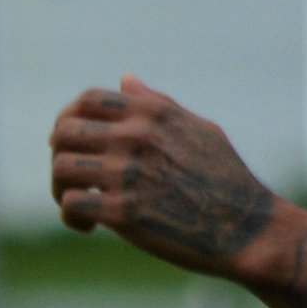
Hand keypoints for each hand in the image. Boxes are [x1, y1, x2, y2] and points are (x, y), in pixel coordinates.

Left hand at [49, 74, 279, 277]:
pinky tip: (88, 225)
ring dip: (60, 188)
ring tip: (79, 202)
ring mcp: (127, 174)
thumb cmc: (225, 179)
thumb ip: (156, 103)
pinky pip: (71, 203)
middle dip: (59, 153)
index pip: (88, 99)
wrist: (247, 230)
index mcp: (152, 115)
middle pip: (64, 131)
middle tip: (73, 175)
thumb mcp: (198, 129)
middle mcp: (136, 138)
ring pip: (60, 167)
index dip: (70, 117)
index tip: (73, 140)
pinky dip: (71, 216)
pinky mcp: (123, 211)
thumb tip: (125, 77)